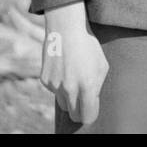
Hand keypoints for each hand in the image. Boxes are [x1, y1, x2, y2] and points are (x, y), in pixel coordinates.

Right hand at [42, 1, 108, 125]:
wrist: (66, 31)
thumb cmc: (89, 47)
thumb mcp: (101, 66)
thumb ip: (97, 86)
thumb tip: (91, 101)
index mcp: (87, 86)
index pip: (87, 115)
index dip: (91, 114)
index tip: (92, 109)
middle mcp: (69, 89)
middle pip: (73, 115)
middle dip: (79, 112)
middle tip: (83, 104)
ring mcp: (55, 86)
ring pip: (63, 103)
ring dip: (69, 98)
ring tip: (74, 80)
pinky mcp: (45, 81)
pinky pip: (54, 90)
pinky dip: (60, 85)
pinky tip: (64, 69)